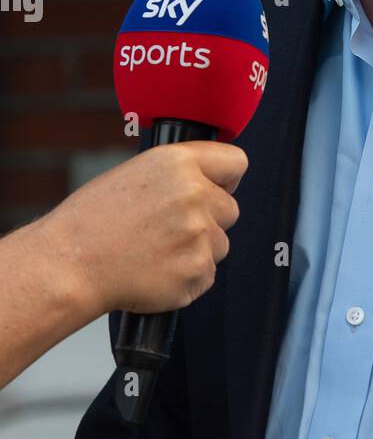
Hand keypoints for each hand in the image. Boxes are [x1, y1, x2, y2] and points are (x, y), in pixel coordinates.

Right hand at [42, 140, 247, 316]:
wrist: (71, 266)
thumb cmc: (92, 222)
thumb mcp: (133, 174)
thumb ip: (178, 175)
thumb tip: (210, 183)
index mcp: (178, 163)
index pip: (235, 162)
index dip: (226, 178)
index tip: (219, 187)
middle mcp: (195, 195)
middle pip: (230, 209)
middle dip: (208, 219)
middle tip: (168, 228)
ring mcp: (200, 235)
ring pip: (220, 243)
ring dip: (197, 249)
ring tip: (155, 250)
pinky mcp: (199, 271)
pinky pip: (208, 273)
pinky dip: (188, 276)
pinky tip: (156, 269)